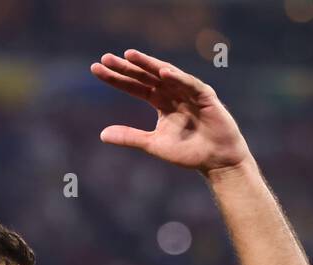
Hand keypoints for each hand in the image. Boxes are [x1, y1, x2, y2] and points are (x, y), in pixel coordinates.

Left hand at [90, 50, 249, 174]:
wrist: (215, 160)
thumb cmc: (188, 151)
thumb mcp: (152, 144)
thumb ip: (129, 137)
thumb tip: (102, 134)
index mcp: (160, 101)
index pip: (135, 86)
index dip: (116, 79)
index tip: (96, 70)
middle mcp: (173, 92)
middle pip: (146, 76)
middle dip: (127, 67)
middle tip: (105, 58)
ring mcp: (189, 92)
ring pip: (166, 75)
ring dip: (149, 65)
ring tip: (129, 56)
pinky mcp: (205, 96)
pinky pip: (189, 85)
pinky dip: (177, 78)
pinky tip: (163, 72)